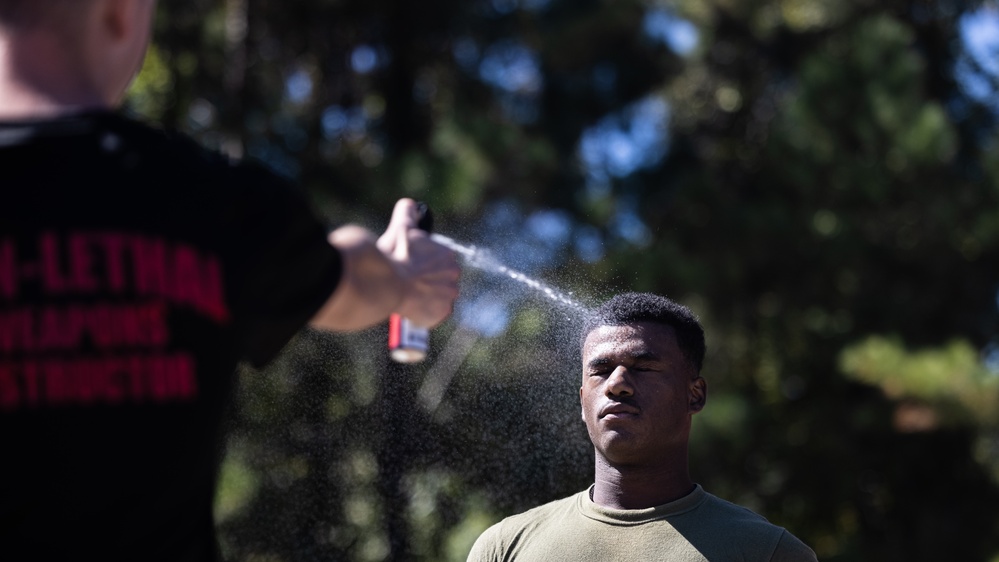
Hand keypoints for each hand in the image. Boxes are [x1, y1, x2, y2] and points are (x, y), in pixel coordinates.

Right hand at [377, 199, 459, 327]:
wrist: (388, 283)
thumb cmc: (394, 255)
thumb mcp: (400, 229)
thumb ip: (406, 213)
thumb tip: (409, 203)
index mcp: (447, 254)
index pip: (438, 262)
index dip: (422, 266)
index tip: (410, 268)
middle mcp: (454, 274)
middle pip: (440, 280)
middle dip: (426, 282)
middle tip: (407, 282)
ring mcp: (449, 295)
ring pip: (438, 298)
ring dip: (426, 298)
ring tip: (407, 295)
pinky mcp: (442, 313)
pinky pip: (434, 315)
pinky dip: (424, 313)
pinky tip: (411, 307)